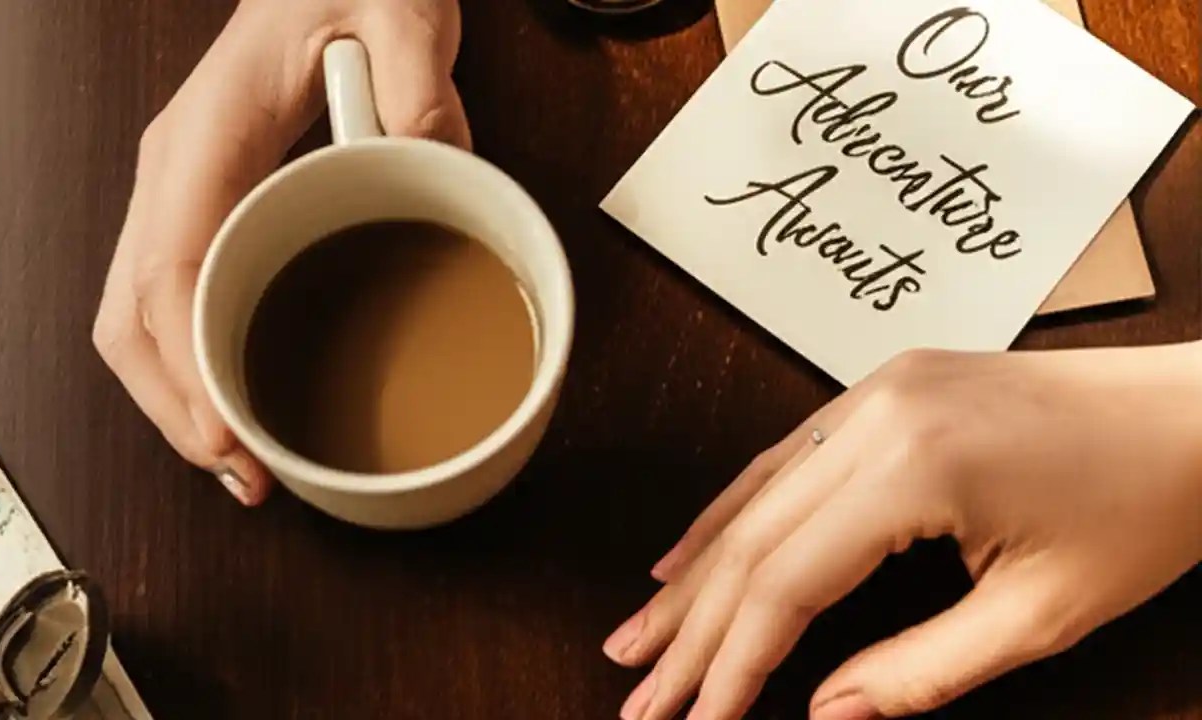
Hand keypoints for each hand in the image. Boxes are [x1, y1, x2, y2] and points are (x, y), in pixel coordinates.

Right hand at [93, 0, 468, 503]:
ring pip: (142, 321)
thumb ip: (418, 79)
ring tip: (243, 465)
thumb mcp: (402, 13)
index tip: (230, 441)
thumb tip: (426, 164)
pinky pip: (179, 305)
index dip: (188, 371)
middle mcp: (177, 176)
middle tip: (246, 477)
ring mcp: (185, 198)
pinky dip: (198, 369)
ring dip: (179, 403)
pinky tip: (244, 406)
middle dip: (175, 412)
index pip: (168, 272)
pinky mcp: (211, 212)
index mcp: (208, 140)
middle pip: (132, 319)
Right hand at [604, 343, 1201, 719]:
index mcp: (914, 465)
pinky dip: (735, 511)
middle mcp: (874, 413)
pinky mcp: (882, 388)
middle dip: (691, 625)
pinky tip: (695, 552)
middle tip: (633, 688)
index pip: (786, 578)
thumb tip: (819, 713)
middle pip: (752, 535)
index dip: (730, 662)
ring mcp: (873, 390)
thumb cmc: (1145, 509)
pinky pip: (786, 457)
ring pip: (755, 492)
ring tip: (640, 631)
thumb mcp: (1041, 616)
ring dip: (695, 570)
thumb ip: (920, 671)